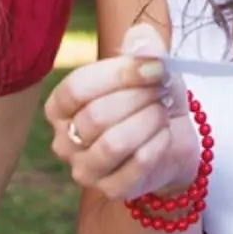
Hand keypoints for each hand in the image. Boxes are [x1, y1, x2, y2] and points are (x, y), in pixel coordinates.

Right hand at [44, 23, 201, 200]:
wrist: (172, 135)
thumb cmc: (148, 94)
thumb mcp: (147, 62)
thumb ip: (143, 44)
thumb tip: (142, 42)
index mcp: (60, 105)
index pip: (77, 88)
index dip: (118, 74)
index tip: (154, 66)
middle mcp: (64, 140)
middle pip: (96, 116)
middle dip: (137, 98)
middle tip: (160, 90)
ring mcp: (85, 170)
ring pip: (112, 144)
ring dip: (147, 122)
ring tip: (161, 111)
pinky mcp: (112, 190)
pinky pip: (136, 166)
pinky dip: (157, 145)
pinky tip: (165, 134)